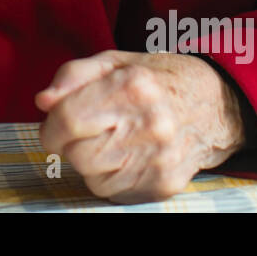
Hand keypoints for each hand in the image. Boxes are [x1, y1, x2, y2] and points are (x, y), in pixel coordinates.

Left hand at [35, 50, 245, 203]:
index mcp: (133, 87)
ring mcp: (160, 159)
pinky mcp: (164, 185)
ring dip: (89, 162)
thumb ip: (73, 76)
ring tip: (110, 141)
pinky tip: (125, 157)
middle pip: (78, 153)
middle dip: (71, 144)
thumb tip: (43, 101)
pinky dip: (108, 178)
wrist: (213, 104)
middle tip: (87, 131)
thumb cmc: (155, 80)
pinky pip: (112, 193)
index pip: (70, 119)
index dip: (51, 127)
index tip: (52, 127)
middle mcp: (150, 125)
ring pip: (91, 177)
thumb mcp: (114, 62)